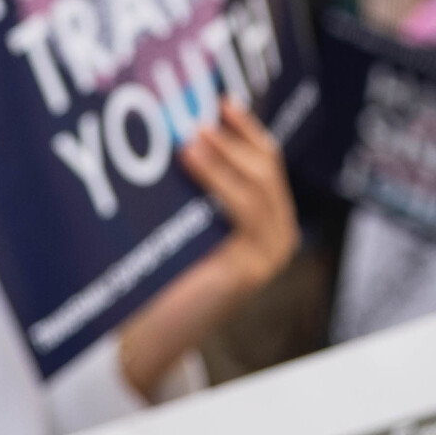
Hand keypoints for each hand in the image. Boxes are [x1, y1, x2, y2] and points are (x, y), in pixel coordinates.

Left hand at [113, 104, 300, 400]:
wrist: (155, 333)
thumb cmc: (166, 276)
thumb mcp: (190, 223)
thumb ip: (198, 189)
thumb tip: (181, 129)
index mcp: (269, 221)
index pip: (268, 162)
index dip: (248, 129)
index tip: (223, 101)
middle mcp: (280, 235)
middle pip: (269, 168)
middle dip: (237, 136)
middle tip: (204, 112)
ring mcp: (272, 253)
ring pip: (259, 184)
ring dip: (225, 153)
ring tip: (193, 132)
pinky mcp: (255, 268)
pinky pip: (243, 210)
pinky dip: (218, 178)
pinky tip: (191, 160)